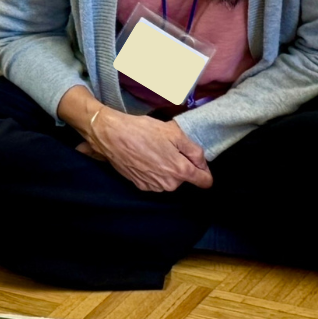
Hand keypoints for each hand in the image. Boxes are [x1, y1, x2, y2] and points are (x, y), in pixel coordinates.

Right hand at [81, 106, 211, 191]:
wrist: (112, 137)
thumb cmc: (143, 131)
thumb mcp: (175, 133)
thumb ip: (194, 150)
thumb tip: (202, 163)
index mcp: (180, 171)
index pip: (205, 181)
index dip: (205, 170)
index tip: (198, 161)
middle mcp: (169, 184)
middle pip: (185, 178)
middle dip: (182, 164)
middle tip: (169, 147)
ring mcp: (154, 187)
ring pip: (170, 180)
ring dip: (167, 168)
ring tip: (156, 151)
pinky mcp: (141, 186)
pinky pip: (156, 181)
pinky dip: (155, 172)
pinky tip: (146, 158)